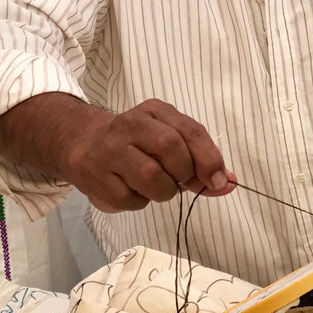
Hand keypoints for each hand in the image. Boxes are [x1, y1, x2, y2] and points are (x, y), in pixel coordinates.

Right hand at [64, 99, 236, 213]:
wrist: (84, 145)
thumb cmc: (138, 146)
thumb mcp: (171, 142)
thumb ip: (201, 163)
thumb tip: (228, 183)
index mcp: (155, 111)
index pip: (191, 131)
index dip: (210, 158)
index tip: (219, 181)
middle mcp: (130, 124)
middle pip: (170, 147)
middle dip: (184, 172)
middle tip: (179, 180)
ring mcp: (109, 150)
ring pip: (151, 176)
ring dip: (164, 191)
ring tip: (156, 186)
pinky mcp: (96, 176)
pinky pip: (130, 199)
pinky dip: (140, 202)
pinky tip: (133, 191)